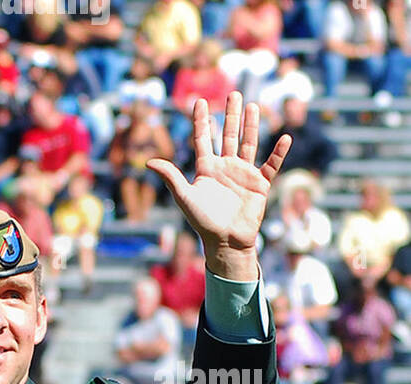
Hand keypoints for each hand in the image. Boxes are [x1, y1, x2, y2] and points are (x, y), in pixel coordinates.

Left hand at [147, 93, 291, 280]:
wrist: (225, 241)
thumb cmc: (202, 221)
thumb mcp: (184, 196)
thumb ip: (171, 177)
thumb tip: (148, 161)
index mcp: (206, 169)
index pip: (203, 139)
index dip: (201, 121)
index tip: (199, 101)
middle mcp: (225, 167)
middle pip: (228, 135)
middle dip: (230, 115)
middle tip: (233, 93)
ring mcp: (244, 173)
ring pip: (249, 143)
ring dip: (251, 125)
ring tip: (252, 105)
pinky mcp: (260, 183)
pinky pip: (271, 164)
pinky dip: (279, 152)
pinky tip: (285, 137)